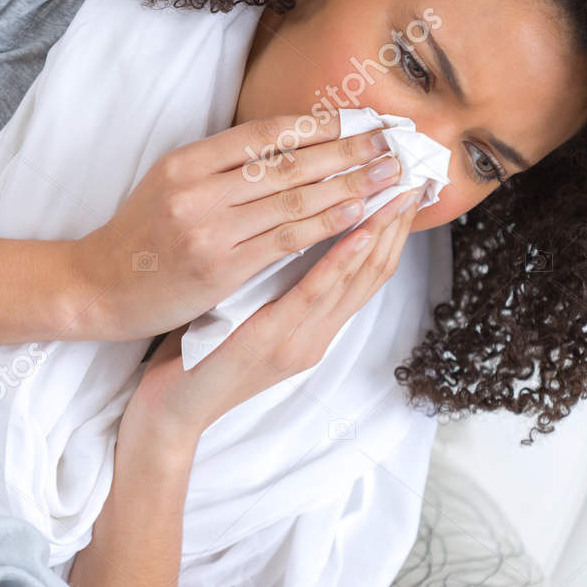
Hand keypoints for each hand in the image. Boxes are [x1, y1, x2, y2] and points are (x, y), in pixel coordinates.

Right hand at [70, 114, 403, 341]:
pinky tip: (357, 212)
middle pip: (288, 161)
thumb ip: (221, 165)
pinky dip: (325, 223)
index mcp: (187, 160)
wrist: (96, 287)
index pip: (266, 132)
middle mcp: (198, 188)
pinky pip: (283, 239)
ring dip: (349, 184)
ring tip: (389, 174)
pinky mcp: (219, 267)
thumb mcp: (170, 183)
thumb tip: (287, 145)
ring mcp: (208, 228)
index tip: (361, 118)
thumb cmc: (140, 236)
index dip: (319, 124)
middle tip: (393, 139)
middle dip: (348, 150)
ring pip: (293, 198)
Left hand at [118, 188, 420, 447]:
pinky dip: (338, 264)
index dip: (391, 227)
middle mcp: (315, 335)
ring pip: (353, 281)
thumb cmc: (199, 356)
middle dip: (396, 221)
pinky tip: (355, 234)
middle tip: (416, 174)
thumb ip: (277, 280)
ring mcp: (296, 341)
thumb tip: (292, 228)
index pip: (367, 271)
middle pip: (372, 272)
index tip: (404, 183)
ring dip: (380, 232)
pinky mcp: (269, 344)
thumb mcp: (247, 313)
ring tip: (398, 191)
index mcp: (312, 326)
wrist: (170, 413)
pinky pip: (311, 297)